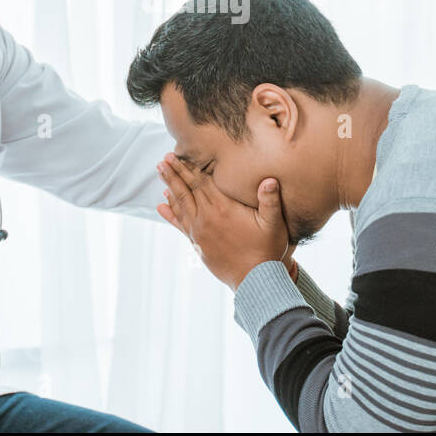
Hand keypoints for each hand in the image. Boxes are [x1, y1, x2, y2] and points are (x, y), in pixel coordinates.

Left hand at [156, 153, 289, 289]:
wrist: (255, 281)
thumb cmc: (267, 250)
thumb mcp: (274, 224)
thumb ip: (270, 201)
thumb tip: (269, 180)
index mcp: (223, 209)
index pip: (202, 182)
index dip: (190, 167)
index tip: (178, 155)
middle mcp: (206, 218)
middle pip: (187, 190)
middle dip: (175, 173)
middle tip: (163, 158)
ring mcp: (199, 232)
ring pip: (180, 205)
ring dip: (170, 187)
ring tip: (161, 173)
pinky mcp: (198, 244)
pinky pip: (180, 224)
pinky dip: (170, 213)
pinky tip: (161, 206)